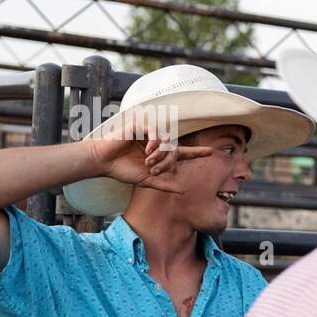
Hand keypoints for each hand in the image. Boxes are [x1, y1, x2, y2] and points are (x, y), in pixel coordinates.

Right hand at [87, 110, 213, 193]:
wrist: (104, 162)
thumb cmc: (123, 170)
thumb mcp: (146, 181)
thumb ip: (164, 184)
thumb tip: (183, 190)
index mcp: (160, 155)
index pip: (182, 153)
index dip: (197, 152)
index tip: (212, 152)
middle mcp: (156, 144)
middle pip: (175, 150)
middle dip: (167, 162)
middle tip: (153, 169)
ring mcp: (149, 134)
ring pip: (167, 142)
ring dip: (160, 154)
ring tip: (147, 161)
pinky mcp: (140, 127)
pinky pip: (156, 133)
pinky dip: (155, 143)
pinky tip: (147, 151)